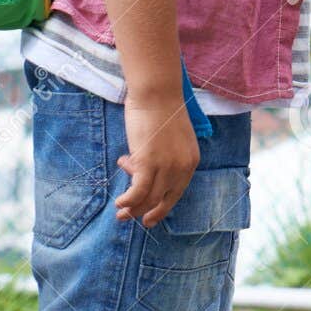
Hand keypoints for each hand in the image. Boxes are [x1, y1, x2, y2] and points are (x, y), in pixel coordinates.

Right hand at [116, 96, 200, 226]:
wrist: (156, 92)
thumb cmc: (158, 108)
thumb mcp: (165, 136)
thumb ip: (156, 154)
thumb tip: (131, 166)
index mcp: (191, 160)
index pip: (177, 190)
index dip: (162, 203)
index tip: (152, 214)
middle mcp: (182, 167)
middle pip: (164, 199)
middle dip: (147, 211)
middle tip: (133, 217)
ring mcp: (166, 166)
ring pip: (150, 198)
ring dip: (133, 209)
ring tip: (120, 213)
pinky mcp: (148, 163)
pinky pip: (138, 191)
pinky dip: (128, 200)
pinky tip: (119, 203)